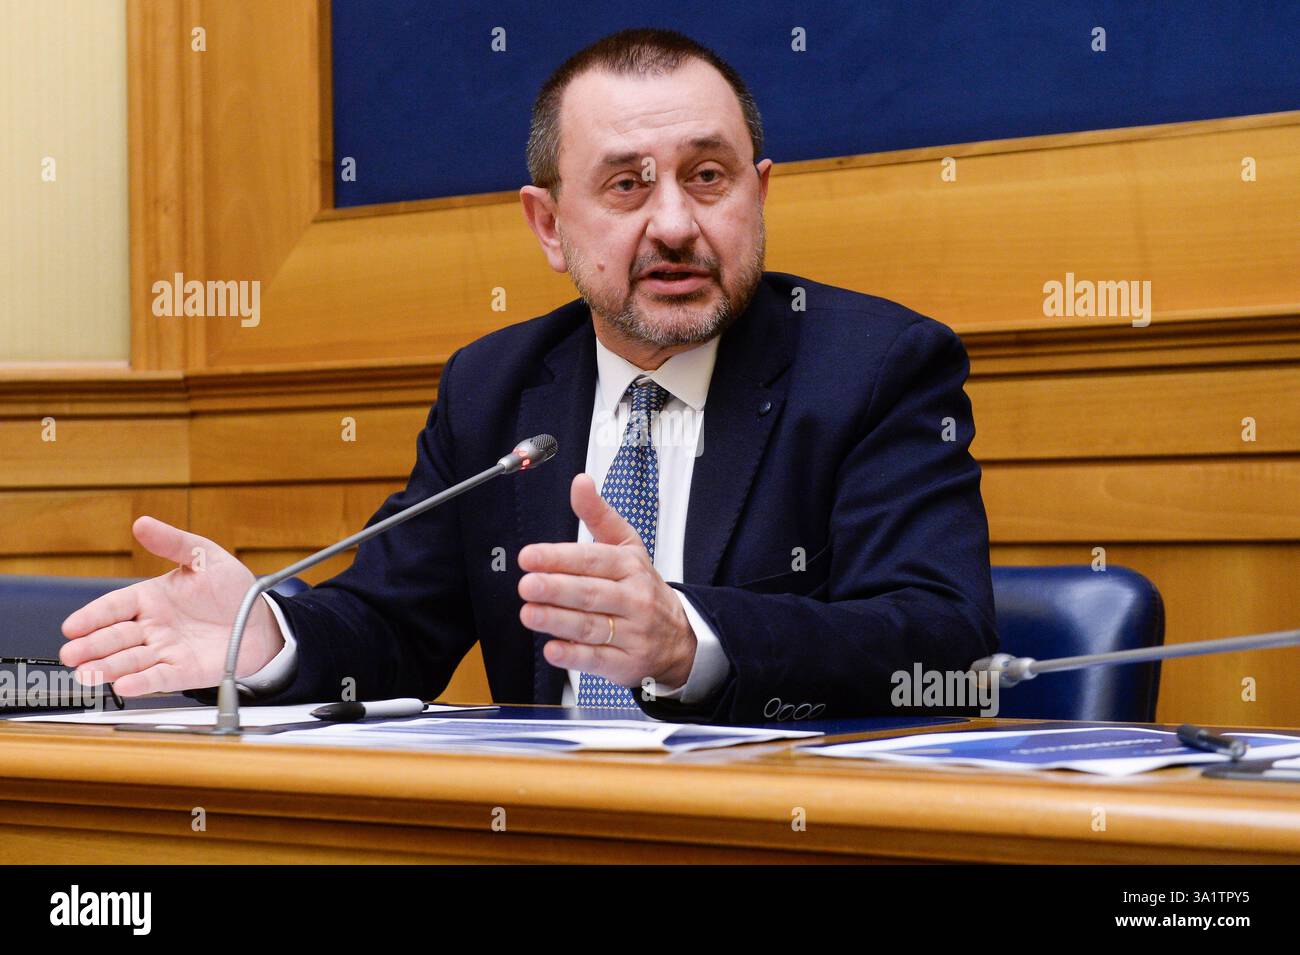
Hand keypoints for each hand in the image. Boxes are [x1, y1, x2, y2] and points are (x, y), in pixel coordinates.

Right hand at [60, 516, 283, 695]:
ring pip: (131, 660)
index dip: (92, 616)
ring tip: (87, 673)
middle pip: (115, 636)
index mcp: (151, 598)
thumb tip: (142, 523)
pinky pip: (160, 677)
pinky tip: (123, 686)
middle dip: (92, 646)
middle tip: (71, 653)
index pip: (114, 606)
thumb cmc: (231, 589)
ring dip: (108, 667)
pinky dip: (142, 682)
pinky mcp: (184, 671)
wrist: (261, 620)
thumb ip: (173, 542)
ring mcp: (166, 650)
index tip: (72, 625)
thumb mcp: (204, 557)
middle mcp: (153, 627)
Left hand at [517, 473, 696, 690]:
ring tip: (530, 613)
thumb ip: (598, 515)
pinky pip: (598, 659)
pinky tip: (553, 649)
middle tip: (528, 584)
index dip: (560, 557)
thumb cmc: (643, 589)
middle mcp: (633, 599)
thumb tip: (580, 482)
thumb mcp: (627, 547)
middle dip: (557, 589)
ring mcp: (632, 633)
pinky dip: (574, 655)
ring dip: (557, 621)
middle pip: (591, 593)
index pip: (594, 559)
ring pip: (592, 626)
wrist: (680, 638)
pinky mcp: (626, 663)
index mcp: (630, 566)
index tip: (530, 556)